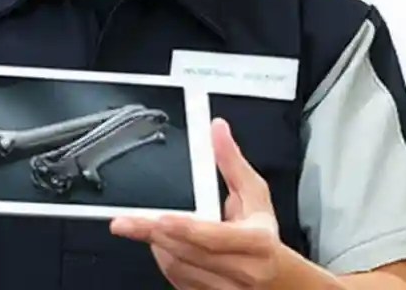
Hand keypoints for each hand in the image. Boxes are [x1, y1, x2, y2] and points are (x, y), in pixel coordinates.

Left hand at [110, 118, 280, 288]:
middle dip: (153, 234)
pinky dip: (165, 260)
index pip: (215, 237)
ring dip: (158, 246)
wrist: (279, 281)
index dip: (186, 229)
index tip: (160, 220)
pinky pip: (177, 281)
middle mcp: (242, 270)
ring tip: (150, 227)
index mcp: (256, 242)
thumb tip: (217, 131)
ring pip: (178, 269)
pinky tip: (163, 244)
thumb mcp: (256, 195)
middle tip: (125, 222)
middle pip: (187, 253)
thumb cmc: (265, 237)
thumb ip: (232, 163)